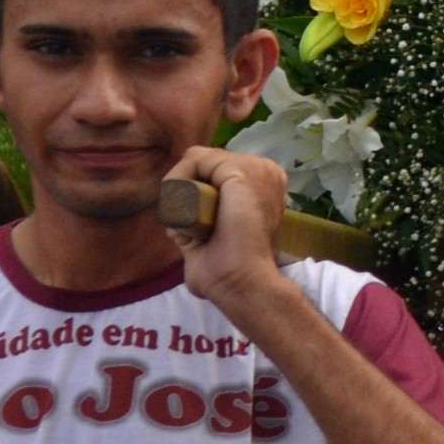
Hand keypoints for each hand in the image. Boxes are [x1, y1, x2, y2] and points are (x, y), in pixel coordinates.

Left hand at [162, 145, 295, 322]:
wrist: (242, 283)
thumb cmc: (230, 272)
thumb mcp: (213, 240)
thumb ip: (199, 226)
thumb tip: (177, 224)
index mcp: (265, 187)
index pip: (219, 173)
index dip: (196, 191)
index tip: (190, 222)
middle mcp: (265, 172)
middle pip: (209, 163)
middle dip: (187, 187)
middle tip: (184, 222)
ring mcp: (256, 168)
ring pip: (198, 160)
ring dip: (179, 185)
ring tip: (183, 217)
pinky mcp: (241, 170)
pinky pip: (195, 160)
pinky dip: (177, 180)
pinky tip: (179, 205)